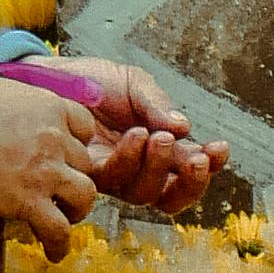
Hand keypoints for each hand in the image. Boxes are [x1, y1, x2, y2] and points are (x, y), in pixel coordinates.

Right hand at [0, 68, 113, 255]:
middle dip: (76, 173)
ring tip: (66, 217)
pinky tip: (53, 252)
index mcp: (48, 107)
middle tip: (61, 185)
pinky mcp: (31, 201)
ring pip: (84, 194)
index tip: (67, 147)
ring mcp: (47, 172)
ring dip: (78, 207)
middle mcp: (56, 139)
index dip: (78, 138)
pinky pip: (56, 228)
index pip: (83, 123)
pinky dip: (58, 243)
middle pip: (85, 160)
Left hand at [55, 57, 217, 218]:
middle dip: (189, 183)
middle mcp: (136, 169)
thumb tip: (184, 127)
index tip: (220, 149)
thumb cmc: (96, 82)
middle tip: (196, 158)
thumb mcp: (136, 84)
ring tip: (158, 137)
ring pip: (142, 195)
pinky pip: (112, 179)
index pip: (187, 170)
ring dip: (157, 168)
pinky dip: (129, 159)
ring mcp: (111, 174)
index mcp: (156, 149)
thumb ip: (158, 104)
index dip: (209, 167)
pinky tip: (135, 134)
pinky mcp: (85, 172)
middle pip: (169, 198)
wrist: (53, 74)